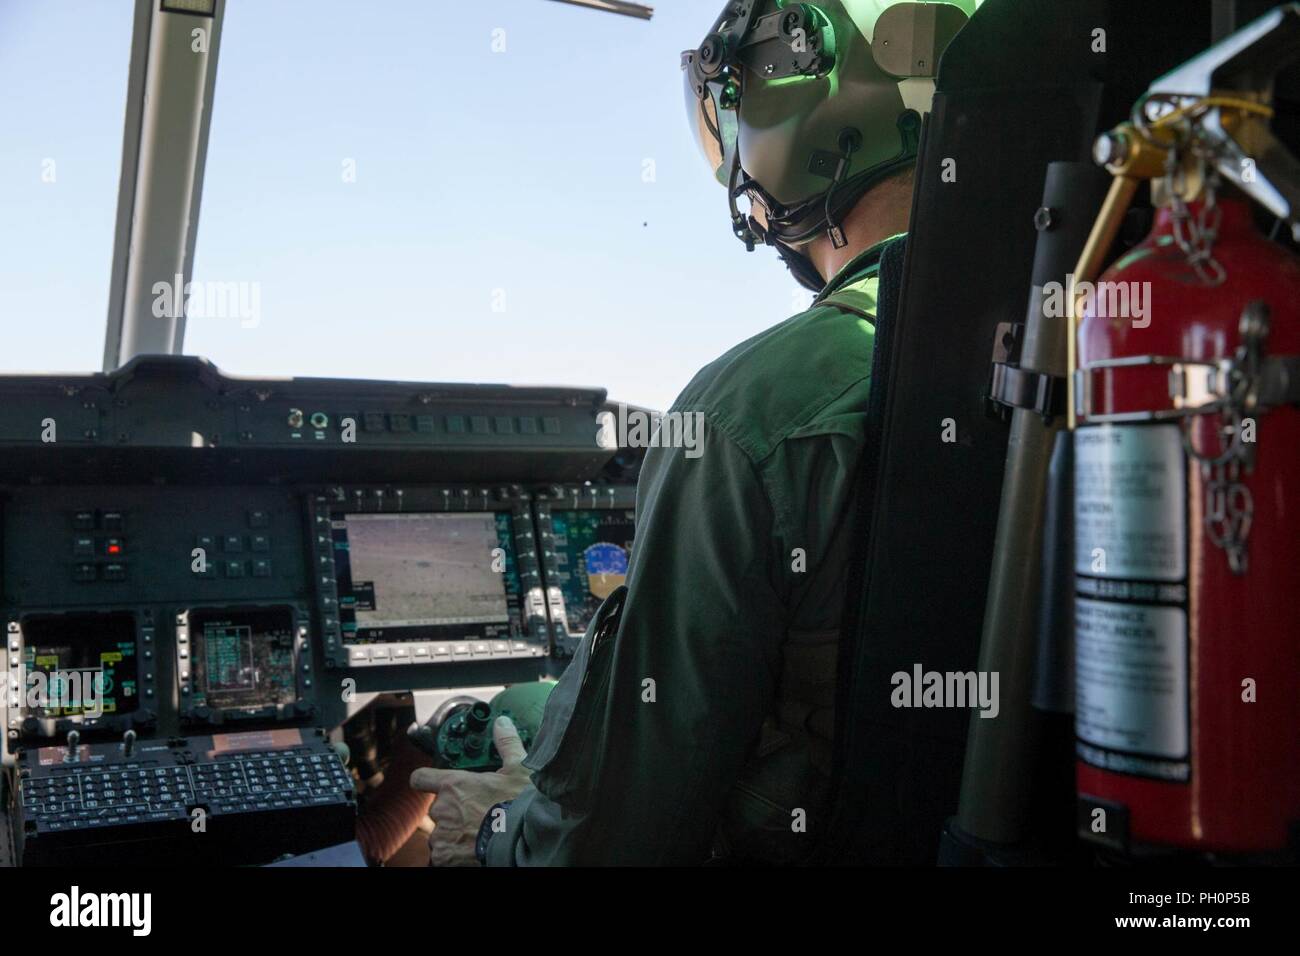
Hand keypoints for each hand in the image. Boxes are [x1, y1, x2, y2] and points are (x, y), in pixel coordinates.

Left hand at [409, 715, 531, 866]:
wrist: (522, 842)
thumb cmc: (519, 804)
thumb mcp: (519, 769)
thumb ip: (506, 744)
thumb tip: (502, 723)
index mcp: (454, 785)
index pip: (421, 778)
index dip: (426, 780)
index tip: (433, 784)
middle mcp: (442, 809)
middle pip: (438, 809)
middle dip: (453, 812)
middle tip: (476, 814)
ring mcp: (442, 835)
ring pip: (441, 833)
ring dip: (454, 834)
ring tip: (478, 835)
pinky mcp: (444, 857)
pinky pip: (443, 854)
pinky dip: (455, 853)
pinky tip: (474, 850)